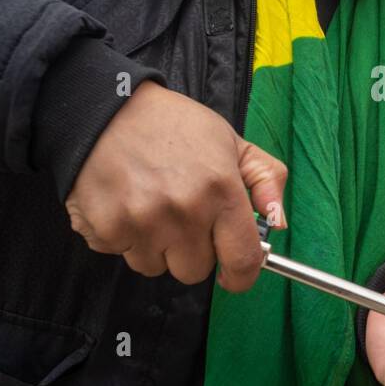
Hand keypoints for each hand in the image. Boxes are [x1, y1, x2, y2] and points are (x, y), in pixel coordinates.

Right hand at [65, 81, 287, 290]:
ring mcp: (143, 223)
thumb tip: (278, 224)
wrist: (107, 109)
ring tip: (149, 205)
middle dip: (190, 251)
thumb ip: (265, 179)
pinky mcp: (106, 229)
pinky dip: (122, 237)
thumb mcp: (230, 141)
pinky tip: (124, 203)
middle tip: (180, 216)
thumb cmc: (173, 126)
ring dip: (154, 247)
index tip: (234, 274)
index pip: (243, 260)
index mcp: (221, 190)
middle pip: (195, 272)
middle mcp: (184, 211)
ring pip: (156, 267)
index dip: (241, 276)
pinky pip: (122, 255)